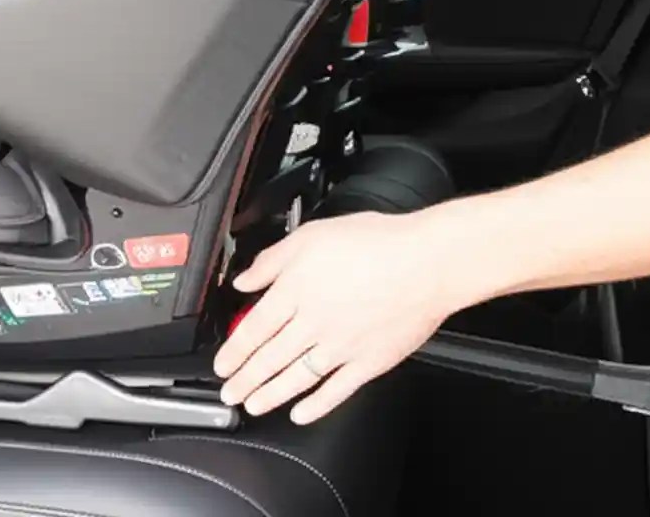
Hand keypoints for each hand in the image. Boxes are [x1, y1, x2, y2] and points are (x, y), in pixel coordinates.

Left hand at [213, 209, 472, 423]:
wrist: (428, 263)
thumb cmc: (376, 243)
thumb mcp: (311, 236)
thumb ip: (271, 261)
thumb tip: (244, 279)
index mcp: (295, 292)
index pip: (253, 329)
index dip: (234, 351)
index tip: (221, 365)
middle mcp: (314, 324)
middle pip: (270, 359)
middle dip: (244, 380)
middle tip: (229, 392)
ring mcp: (341, 347)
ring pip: (296, 379)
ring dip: (270, 395)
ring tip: (253, 405)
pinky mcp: (368, 362)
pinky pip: (336, 391)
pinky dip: (316, 406)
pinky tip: (301, 413)